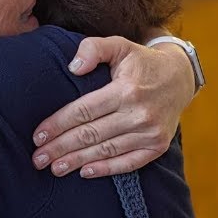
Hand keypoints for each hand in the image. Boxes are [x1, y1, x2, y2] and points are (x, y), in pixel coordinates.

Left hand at [31, 36, 194, 177]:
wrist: (180, 77)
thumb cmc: (141, 62)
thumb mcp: (119, 45)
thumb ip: (93, 48)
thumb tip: (73, 67)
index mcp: (126, 89)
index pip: (84, 111)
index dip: (58, 124)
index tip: (38, 136)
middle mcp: (139, 113)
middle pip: (91, 134)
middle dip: (61, 148)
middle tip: (38, 159)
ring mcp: (150, 132)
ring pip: (106, 150)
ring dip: (77, 161)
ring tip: (55, 168)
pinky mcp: (158, 145)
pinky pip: (129, 162)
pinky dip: (107, 169)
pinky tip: (85, 172)